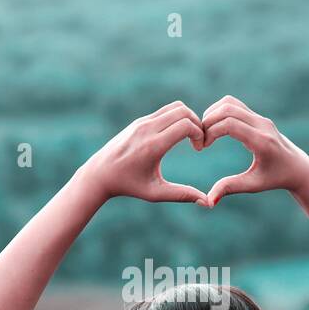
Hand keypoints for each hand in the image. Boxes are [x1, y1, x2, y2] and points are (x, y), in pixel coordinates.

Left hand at [77, 102, 207, 203]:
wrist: (100, 173)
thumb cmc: (129, 186)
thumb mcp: (155, 193)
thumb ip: (182, 195)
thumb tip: (207, 202)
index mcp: (152, 146)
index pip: (185, 125)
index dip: (200, 134)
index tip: (199, 149)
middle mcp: (147, 129)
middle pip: (183, 112)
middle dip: (197, 124)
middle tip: (199, 142)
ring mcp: (142, 122)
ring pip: (176, 107)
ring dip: (188, 119)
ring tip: (190, 138)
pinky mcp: (140, 121)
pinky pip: (165, 111)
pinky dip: (178, 118)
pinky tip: (177, 136)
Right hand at [199, 96, 308, 205]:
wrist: (297, 167)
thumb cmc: (275, 179)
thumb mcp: (253, 185)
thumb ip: (230, 188)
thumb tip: (208, 201)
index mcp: (261, 141)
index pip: (229, 124)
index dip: (210, 132)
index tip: (201, 148)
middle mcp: (261, 125)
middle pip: (227, 109)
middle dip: (207, 122)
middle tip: (200, 140)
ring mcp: (260, 118)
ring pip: (229, 103)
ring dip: (212, 114)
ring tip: (205, 134)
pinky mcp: (257, 116)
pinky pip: (234, 105)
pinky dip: (219, 111)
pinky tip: (214, 129)